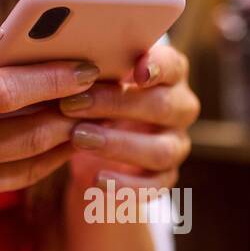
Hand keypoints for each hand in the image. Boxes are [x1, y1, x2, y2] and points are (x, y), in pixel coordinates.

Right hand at [0, 19, 97, 229]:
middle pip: (24, 137)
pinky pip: (2, 189)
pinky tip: (41, 147)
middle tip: (97, 96)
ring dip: (60, 145)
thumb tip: (5, 40)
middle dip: (68, 115)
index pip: (0, 94)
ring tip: (82, 121)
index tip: (83, 67)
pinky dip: (25, 167)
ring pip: (24, 170)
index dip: (48, 81)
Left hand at [58, 43, 199, 193]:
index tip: (137, 71)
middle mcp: (180, 108)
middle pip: (163, 106)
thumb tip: (69, 64)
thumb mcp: (92, 78)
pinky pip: (154, 186)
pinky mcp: (165, 177)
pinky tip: (98, 179)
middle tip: (72, 105)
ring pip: (161, 149)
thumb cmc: (93, 94)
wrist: (93, 141)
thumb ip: (93, 68)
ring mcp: (176, 144)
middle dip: (116, 105)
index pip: (172, 66)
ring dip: (119, 145)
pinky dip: (126, 185)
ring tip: (79, 139)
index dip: (158, 67)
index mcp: (169, 75)